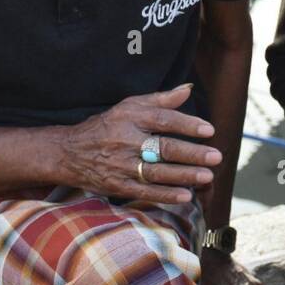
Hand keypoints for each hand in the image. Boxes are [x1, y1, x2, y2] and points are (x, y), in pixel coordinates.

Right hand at [56, 85, 220, 203]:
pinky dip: (165, 195)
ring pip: (157, 172)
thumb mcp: (129, 106)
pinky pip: (144, 191)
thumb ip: (160, 99)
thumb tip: (188, 89)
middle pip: (163, 148)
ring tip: (207, 176)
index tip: (209, 130)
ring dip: (184, 175)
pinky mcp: (117, 185)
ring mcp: (121, 165)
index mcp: (130, 118)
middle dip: (192, 153)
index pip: (163, 120)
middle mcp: (126, 140)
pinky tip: (186, 195)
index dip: (187, 124)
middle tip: (216, 156)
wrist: (69, 152)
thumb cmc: (106, 126)